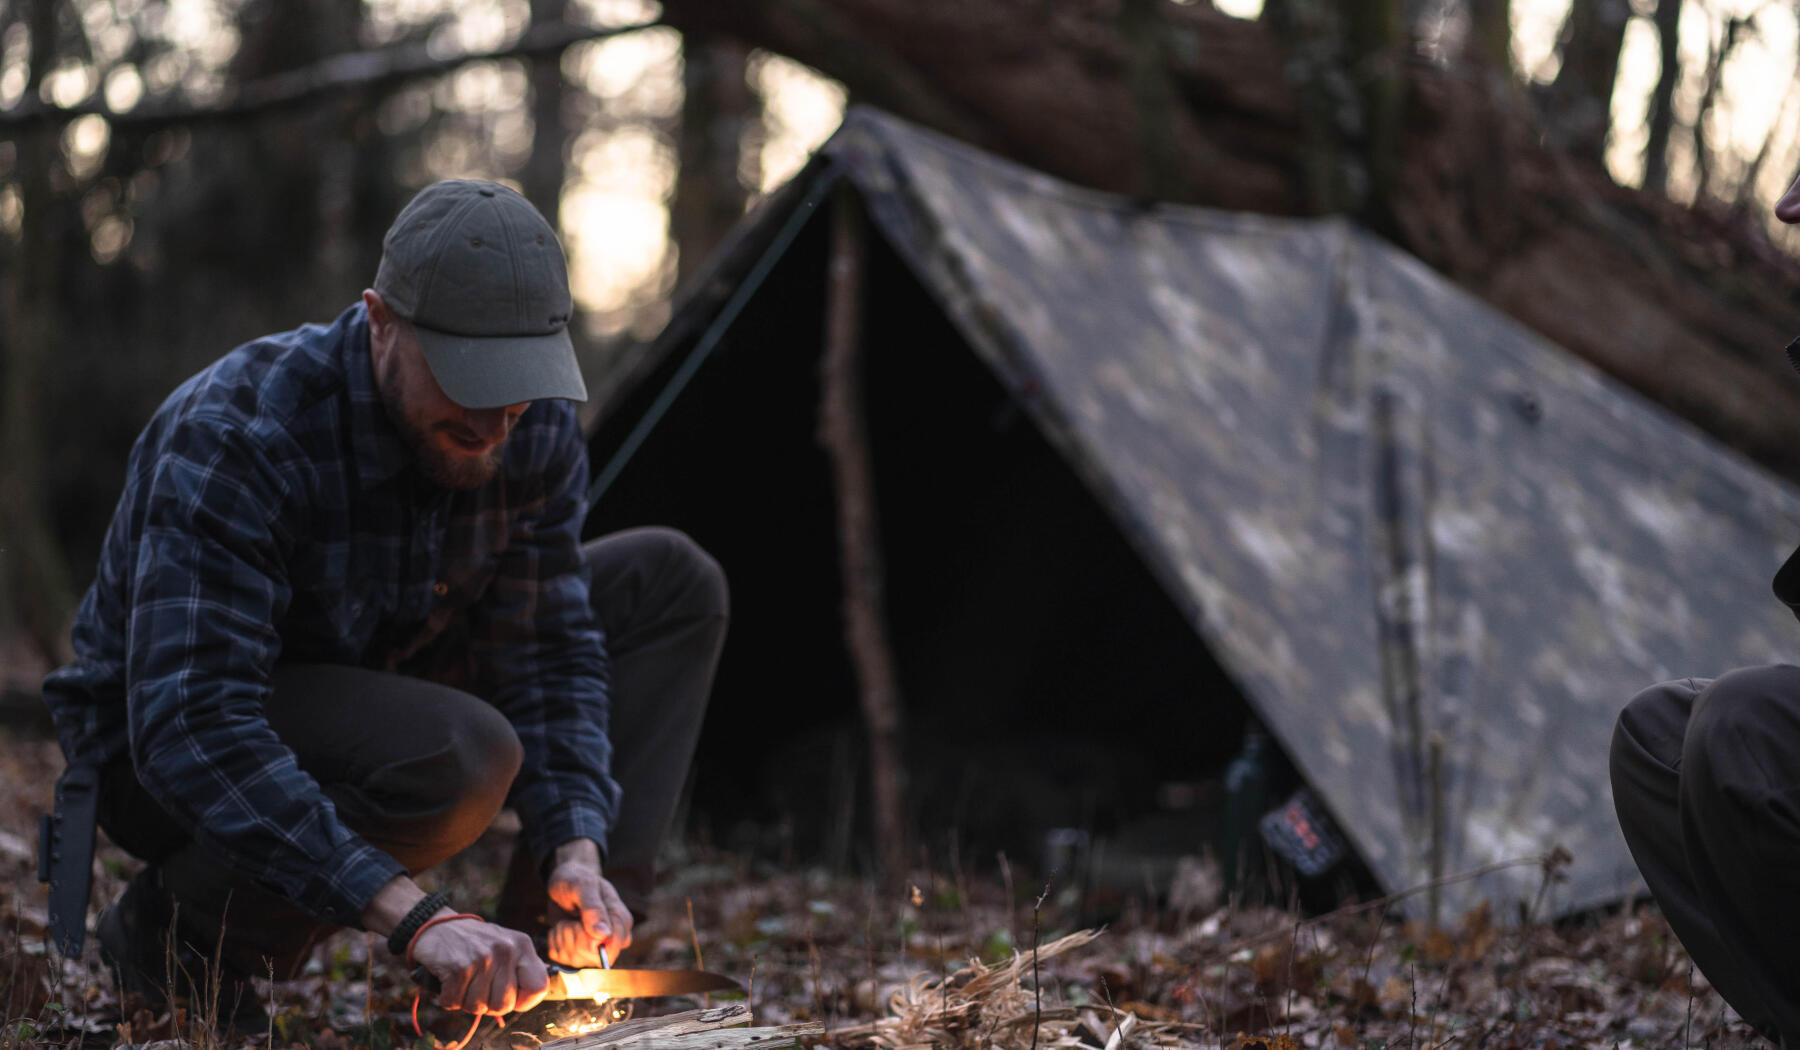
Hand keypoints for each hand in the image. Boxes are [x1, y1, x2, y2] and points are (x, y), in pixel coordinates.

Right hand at [411, 915, 549, 1015]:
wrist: (439, 926)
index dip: (525, 1001)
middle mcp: (505, 950)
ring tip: (464, 980)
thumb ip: (520, 968)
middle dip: (488, 1004)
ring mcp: (483, 958)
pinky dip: (448, 998)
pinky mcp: (459, 967)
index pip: (538, 986)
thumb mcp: (505, 946)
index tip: (511, 999)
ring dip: (466, 1000)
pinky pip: (455, 1002)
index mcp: (522, 946)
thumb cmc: (475, 943)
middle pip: (504, 1005)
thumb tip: (534, 995)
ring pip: (478, 1007)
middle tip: (478, 987)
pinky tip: (450, 981)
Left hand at [544, 839, 632, 967]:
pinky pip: (561, 958)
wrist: (564, 881)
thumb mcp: (583, 887)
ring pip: (576, 959)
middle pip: (593, 958)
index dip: (591, 940)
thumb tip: (604, 935)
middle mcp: (610, 938)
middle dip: (574, 937)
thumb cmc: (577, 879)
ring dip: (562, 938)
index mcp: (620, 921)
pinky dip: (554, 941)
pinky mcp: (576, 951)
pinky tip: (559, 927)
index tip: (579, 922)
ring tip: (565, 921)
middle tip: (570, 919)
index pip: (613, 948)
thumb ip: (594, 909)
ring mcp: (594, 946)